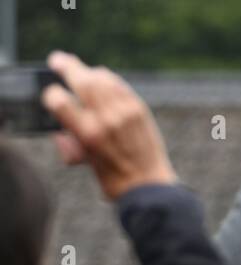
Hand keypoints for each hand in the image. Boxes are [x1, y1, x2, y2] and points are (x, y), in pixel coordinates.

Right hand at [42, 52, 176, 199]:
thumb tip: (60, 134)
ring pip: (101, 78)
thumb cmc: (117, 182)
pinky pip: (119, 85)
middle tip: (58, 61)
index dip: (52, 95)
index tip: (52, 95)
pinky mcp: (138, 109)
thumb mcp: (88, 165)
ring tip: (82, 73)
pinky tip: (103, 80)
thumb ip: (72, 147)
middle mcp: (106, 119)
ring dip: (88, 72)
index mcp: (89, 135)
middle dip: (66, 67)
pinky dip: (108, 80)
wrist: (150, 188)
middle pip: (82, 80)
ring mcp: (124, 112)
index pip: (59, 101)